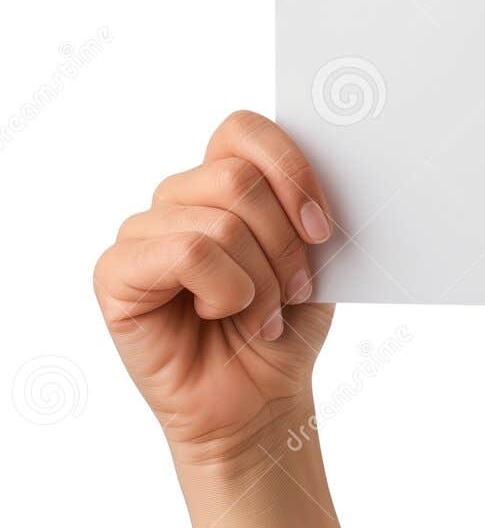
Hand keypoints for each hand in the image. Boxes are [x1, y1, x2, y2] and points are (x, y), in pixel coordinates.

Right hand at [94, 111, 335, 467]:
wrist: (262, 398)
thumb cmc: (284, 325)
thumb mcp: (315, 259)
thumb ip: (305, 208)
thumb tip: (325, 169)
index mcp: (221, 182)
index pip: (243, 129)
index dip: (291, 171)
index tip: (323, 230)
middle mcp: (176, 198)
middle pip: (238, 180)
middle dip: (285, 245)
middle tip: (294, 291)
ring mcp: (142, 233)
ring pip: (219, 223)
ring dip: (262, 281)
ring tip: (261, 316)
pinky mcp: (115, 272)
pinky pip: (186, 253)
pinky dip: (225, 291)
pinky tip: (220, 316)